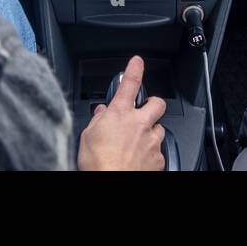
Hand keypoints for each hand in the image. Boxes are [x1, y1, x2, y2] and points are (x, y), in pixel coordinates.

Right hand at [77, 56, 166, 170]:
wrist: (112, 183)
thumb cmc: (98, 164)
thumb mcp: (87, 137)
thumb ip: (97, 121)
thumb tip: (101, 112)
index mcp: (120, 114)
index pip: (130, 83)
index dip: (135, 69)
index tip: (138, 61)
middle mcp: (140, 124)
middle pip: (157, 103)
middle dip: (153, 103)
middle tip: (144, 110)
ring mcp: (151, 142)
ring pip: (160, 129)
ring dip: (151, 133)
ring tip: (137, 143)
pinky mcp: (159, 159)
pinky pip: (159, 152)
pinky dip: (151, 154)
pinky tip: (139, 160)